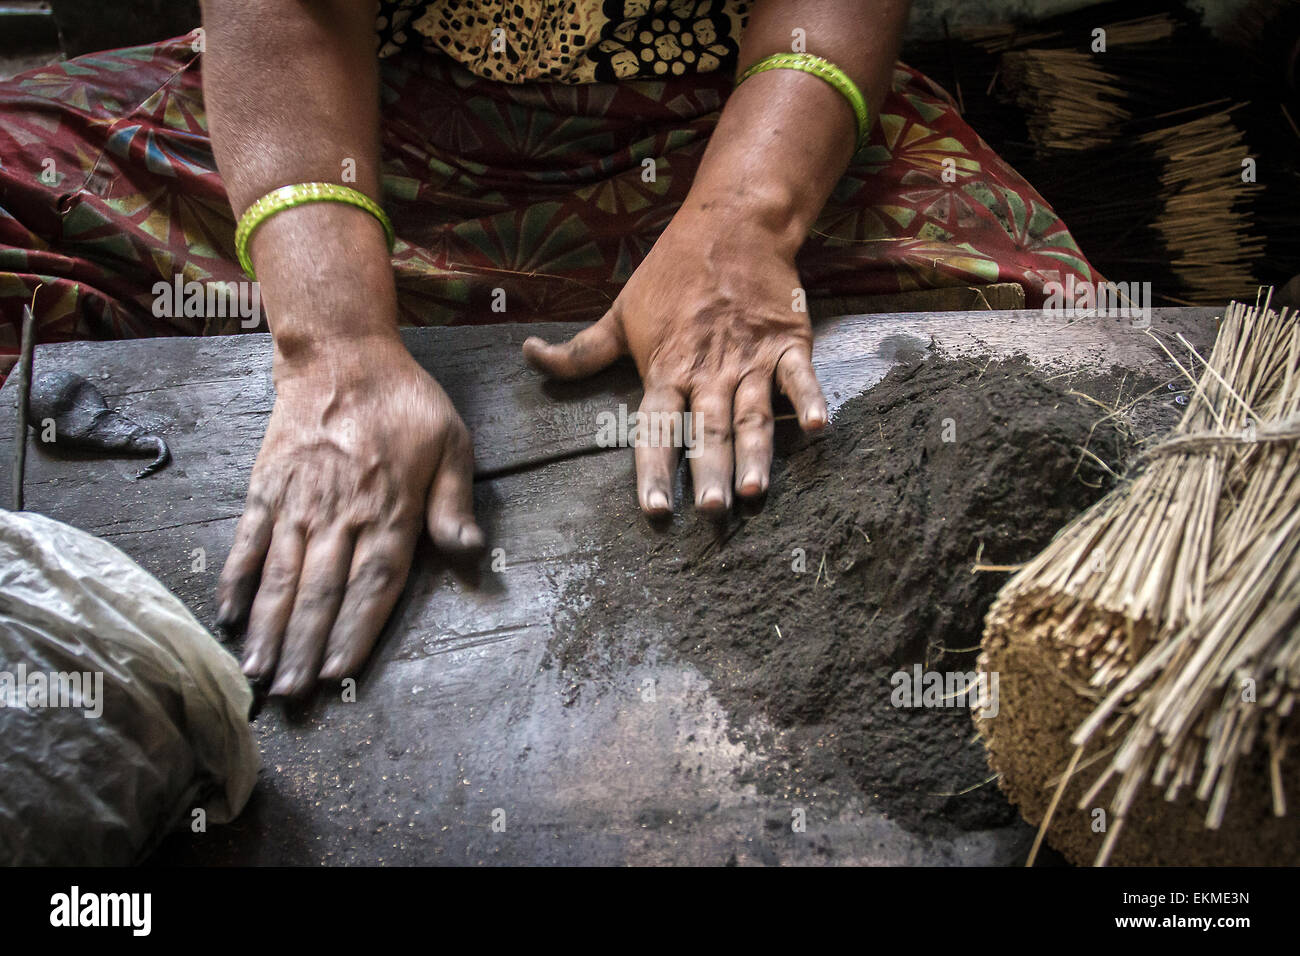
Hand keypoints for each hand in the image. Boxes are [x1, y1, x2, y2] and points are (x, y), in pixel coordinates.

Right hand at [216, 335, 483, 695]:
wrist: (342, 354)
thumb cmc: (405, 402)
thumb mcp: (452, 443)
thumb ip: (454, 501)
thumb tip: (468, 551)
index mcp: (392, 510)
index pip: (374, 585)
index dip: (353, 632)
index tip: (336, 674)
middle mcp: (343, 514)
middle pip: (322, 593)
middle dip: (305, 648)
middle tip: (291, 695)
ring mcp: (299, 501)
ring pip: (281, 577)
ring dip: (269, 628)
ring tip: (258, 673)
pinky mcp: (266, 486)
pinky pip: (248, 540)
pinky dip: (237, 579)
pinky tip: (228, 616)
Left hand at [522, 208, 826, 516]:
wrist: (733, 223)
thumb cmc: (670, 273)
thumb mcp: (619, 313)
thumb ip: (580, 351)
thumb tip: (527, 356)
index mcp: (665, 369)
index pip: (656, 430)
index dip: (655, 472)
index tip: (656, 511)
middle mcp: (708, 371)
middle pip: (708, 430)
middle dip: (710, 472)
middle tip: (712, 512)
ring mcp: (750, 358)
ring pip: (752, 414)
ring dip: (755, 452)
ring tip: (755, 490)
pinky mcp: (788, 342)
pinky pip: (799, 376)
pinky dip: (810, 399)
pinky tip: (820, 428)